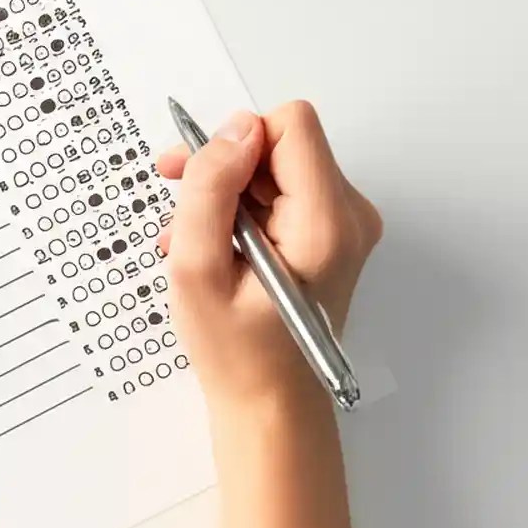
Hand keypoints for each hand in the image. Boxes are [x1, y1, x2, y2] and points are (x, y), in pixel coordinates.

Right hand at [156, 101, 381, 408]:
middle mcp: (351, 215)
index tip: (198, 180)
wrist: (270, 403)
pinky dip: (243, 210)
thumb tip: (232, 130)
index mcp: (325, 224)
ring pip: (277, 166)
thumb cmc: (234, 350)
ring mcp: (346, 224)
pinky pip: (283, 192)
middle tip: (177, 205)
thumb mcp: (198, 269)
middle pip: (282, 144)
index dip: (235, 143)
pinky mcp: (333, 233)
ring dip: (226, 193)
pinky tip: (216, 246)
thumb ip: (209, 191)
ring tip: (190, 239)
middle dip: (223, 168)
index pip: (290, 124)